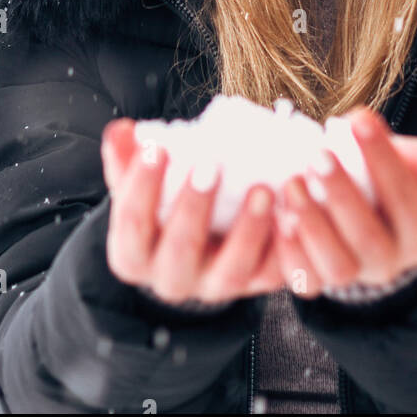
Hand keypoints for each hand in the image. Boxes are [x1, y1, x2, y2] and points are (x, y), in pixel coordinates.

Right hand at [101, 118, 284, 303]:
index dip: (142, 186)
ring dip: (249, 230)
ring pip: (231, 271)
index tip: (157, 148)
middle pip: (179, 251)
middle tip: (209, 166)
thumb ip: (127, 158)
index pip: (132, 222)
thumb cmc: (164, 204)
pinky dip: (286, 248)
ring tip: (263, 190)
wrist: (197, 245)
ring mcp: (215, 286)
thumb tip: (122, 130)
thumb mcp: (139, 184)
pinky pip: (272, 274)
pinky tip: (294, 215)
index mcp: (133, 254)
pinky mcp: (255, 284)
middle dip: (194, 208)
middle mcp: (171, 279)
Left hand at [272, 106, 416, 297]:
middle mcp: (390, 264)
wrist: (363, 214)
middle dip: (341, 194)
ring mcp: (354, 277)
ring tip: (293, 184)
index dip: (383, 159)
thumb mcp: (412, 165)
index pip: (405, 198)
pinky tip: (280, 217)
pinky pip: (305, 279)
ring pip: (338, 267)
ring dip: (312, 224)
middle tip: (319, 155)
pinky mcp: (318, 282)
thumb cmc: (385, 180)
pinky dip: (290, 251)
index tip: (359, 120)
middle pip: (368, 238)